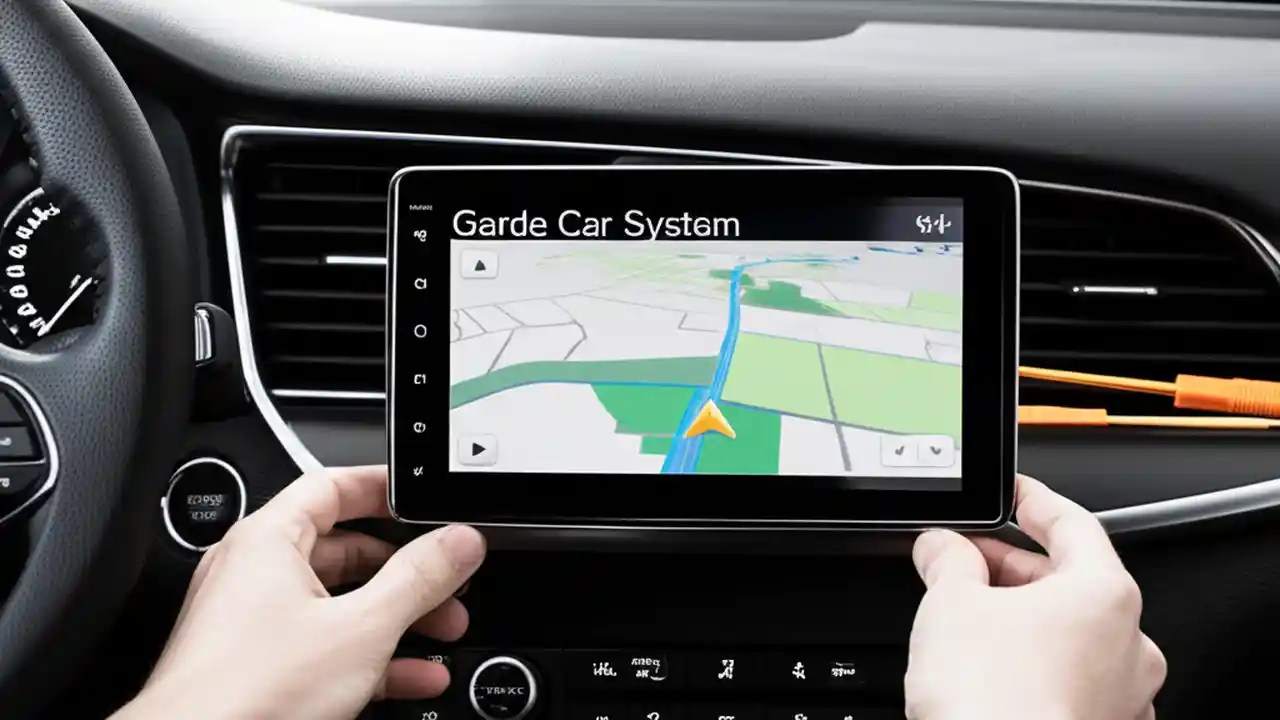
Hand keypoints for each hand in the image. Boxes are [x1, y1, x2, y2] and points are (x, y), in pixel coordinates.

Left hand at [113, 466, 485, 719]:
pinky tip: (413, 675)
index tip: (427, 501)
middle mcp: (253, 573)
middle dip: (406, 569)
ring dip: (397, 616)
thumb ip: (418, 580)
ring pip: (340, 603)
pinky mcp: (258, 667)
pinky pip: (325, 645)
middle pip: (346, 550)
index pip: (334, 486)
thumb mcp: (361, 629)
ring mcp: (253, 622)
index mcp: (268, 540)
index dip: (385, 489)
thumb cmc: (246, 694)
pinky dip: (371, 654)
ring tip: (443, 628)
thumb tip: (457, 542)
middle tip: (448, 576)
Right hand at [905, 475, 1165, 719]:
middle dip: (1011, 570)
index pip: (1073, 524)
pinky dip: (1033, 669)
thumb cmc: (993, 700)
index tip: (1014, 495)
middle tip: (962, 563)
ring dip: (1023, 623)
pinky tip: (992, 675)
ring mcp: (1122, 696)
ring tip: (968, 624)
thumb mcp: (950, 603)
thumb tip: (942, 547)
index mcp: (1105, 594)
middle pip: (1070, 583)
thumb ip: (949, 561)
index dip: (1034, 502)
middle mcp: (1129, 644)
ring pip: (1070, 638)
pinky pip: (1068, 684)